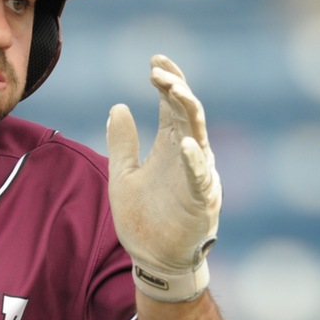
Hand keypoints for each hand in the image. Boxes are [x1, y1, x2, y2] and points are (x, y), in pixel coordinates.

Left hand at [106, 54, 221, 301]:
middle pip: (187, 113)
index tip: (154, 59)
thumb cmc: (143, 218)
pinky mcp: (201, 201)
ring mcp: (197, 176)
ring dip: (187, 112)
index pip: (172, 106)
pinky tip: (185, 145)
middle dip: (176, 88)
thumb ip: (122, 143)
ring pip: (198, 135)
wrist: (154, 259)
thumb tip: (118, 107)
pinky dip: (194, 161)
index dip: (167, 81)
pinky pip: (200, 177)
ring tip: (173, 90)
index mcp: (170, 147)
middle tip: (158, 71)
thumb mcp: (123, 175)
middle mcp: (187, 156)